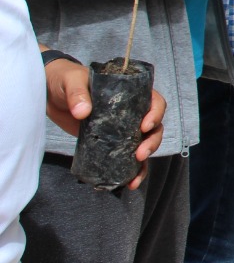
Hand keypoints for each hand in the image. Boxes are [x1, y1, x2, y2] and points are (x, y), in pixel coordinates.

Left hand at [45, 58, 165, 189]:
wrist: (50, 92)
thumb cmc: (66, 79)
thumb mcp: (72, 81)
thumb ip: (77, 93)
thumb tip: (82, 112)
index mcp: (130, 92)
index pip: (154, 101)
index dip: (155, 114)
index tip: (144, 126)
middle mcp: (132, 111)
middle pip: (154, 127)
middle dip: (151, 142)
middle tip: (139, 154)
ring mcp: (122, 128)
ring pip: (144, 144)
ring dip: (144, 161)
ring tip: (134, 177)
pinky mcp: (110, 141)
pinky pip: (126, 156)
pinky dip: (131, 171)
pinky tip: (128, 183)